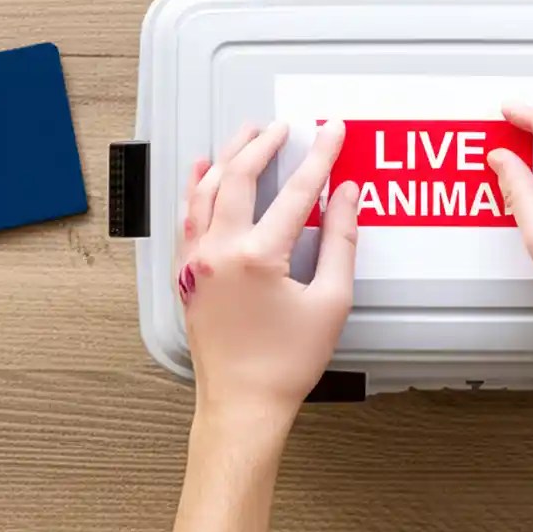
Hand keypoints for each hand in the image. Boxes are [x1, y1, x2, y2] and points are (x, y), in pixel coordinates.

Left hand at [176, 120, 359, 421]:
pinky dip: (196, 189)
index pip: (295, 191)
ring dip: (227, 158)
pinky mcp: (186, 276)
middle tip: (283, 128)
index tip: (331, 132)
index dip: (319, 157)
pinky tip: (202, 173)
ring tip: (245, 136)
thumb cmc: (286, 363)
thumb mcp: (330, 301)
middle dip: (262, 145)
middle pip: (238, 178)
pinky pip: (186, 218)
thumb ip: (341, 241)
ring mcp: (195, 263)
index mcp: (257, 256)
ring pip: (204, 191)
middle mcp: (218, 252)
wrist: (243, 404)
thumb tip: (346, 197)